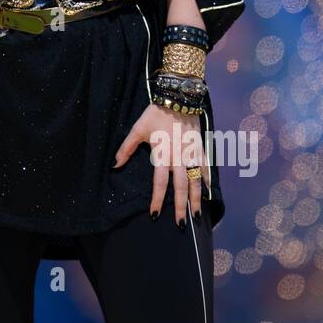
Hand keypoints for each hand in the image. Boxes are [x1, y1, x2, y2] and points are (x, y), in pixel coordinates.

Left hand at [113, 102, 208, 225]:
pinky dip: (206, 180)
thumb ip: (126, 149)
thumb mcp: (137, 129)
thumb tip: (114, 165)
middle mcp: (179, 156)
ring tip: (196, 215)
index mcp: (162, 153)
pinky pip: (205, 167)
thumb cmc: (155, 114)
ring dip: (196, 199)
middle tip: (181, 225)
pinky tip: (208, 193)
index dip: (157, 199)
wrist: (178, 97)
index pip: (159, 182)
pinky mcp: (200, 147)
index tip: (155, 215)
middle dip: (181, 207)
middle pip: (180, 187)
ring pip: (195, 181)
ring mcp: (192, 153)